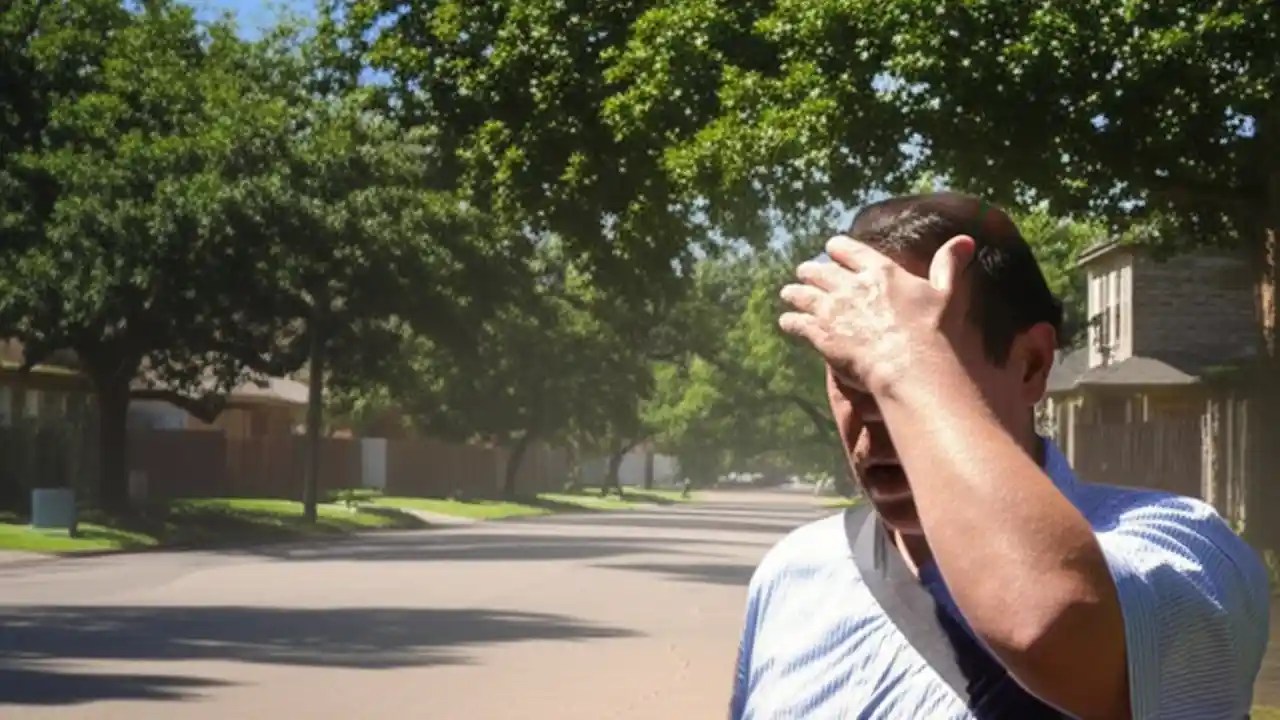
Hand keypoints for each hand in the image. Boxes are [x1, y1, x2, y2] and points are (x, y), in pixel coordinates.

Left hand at [778, 234, 976, 397]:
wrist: (910, 364)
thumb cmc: (932, 330)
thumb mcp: (944, 292)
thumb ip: (948, 265)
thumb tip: (966, 240)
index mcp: (880, 271)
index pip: (850, 251)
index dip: (837, 248)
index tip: (830, 247)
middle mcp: (851, 285)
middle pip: (821, 271)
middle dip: (810, 270)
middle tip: (803, 271)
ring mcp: (833, 309)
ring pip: (804, 295)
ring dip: (794, 293)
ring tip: (787, 293)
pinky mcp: (821, 334)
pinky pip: (797, 324)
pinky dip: (790, 322)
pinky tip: (785, 322)